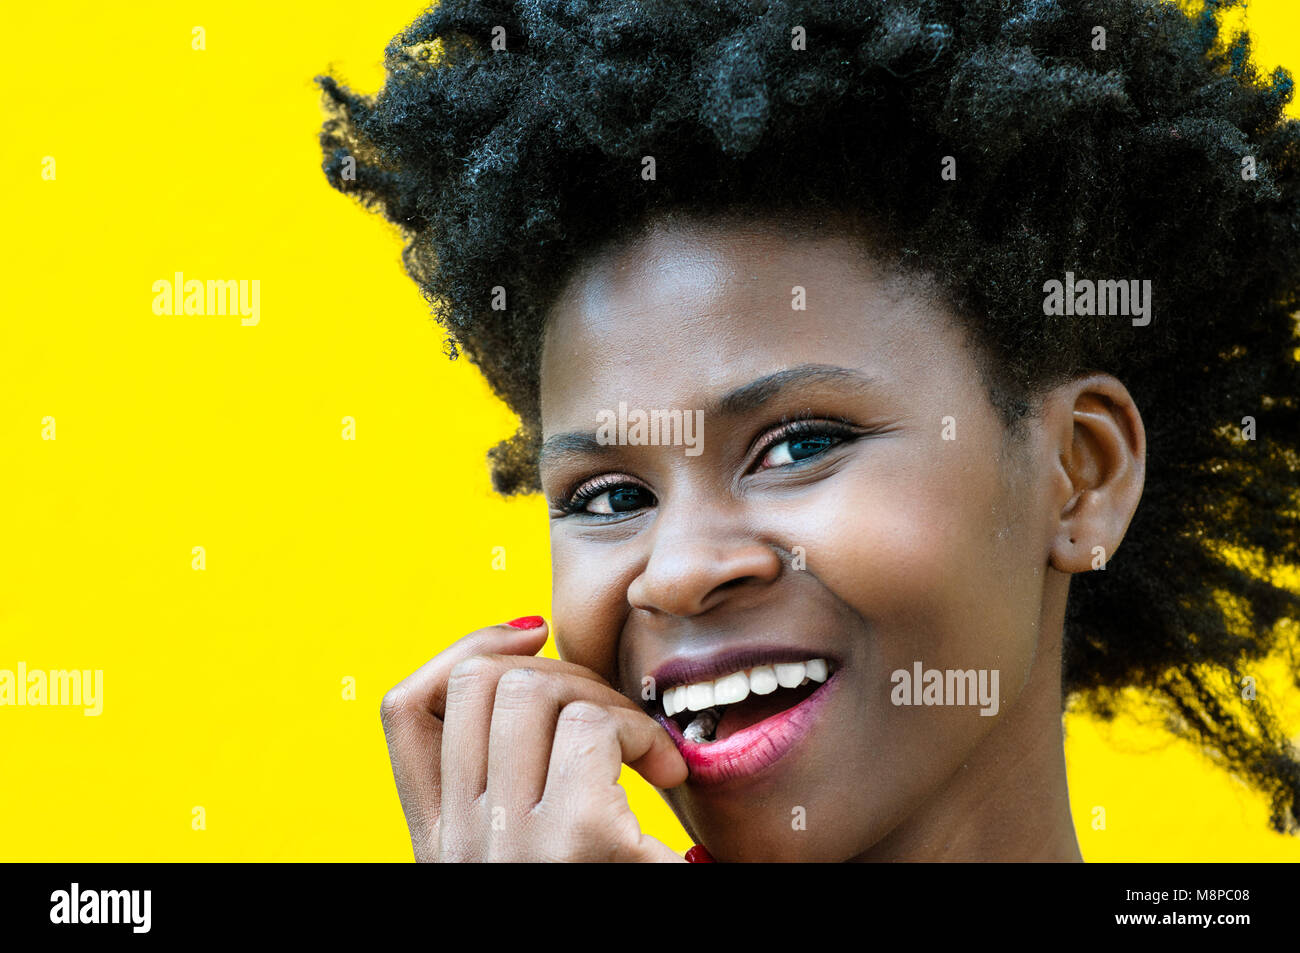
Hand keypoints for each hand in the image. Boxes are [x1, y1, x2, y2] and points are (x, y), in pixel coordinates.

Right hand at [379, 618, 688, 861]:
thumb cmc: (587, 908)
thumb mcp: (512, 859)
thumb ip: (502, 791)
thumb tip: (527, 658)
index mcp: (437, 843)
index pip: (403, 709)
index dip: (463, 649)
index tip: (529, 637)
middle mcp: (455, 843)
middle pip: (482, 681)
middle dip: (562, 671)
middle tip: (614, 722)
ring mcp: (507, 842)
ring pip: (536, 689)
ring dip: (606, 698)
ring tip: (644, 752)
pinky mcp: (575, 844)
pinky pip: (597, 731)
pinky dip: (642, 734)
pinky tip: (669, 774)